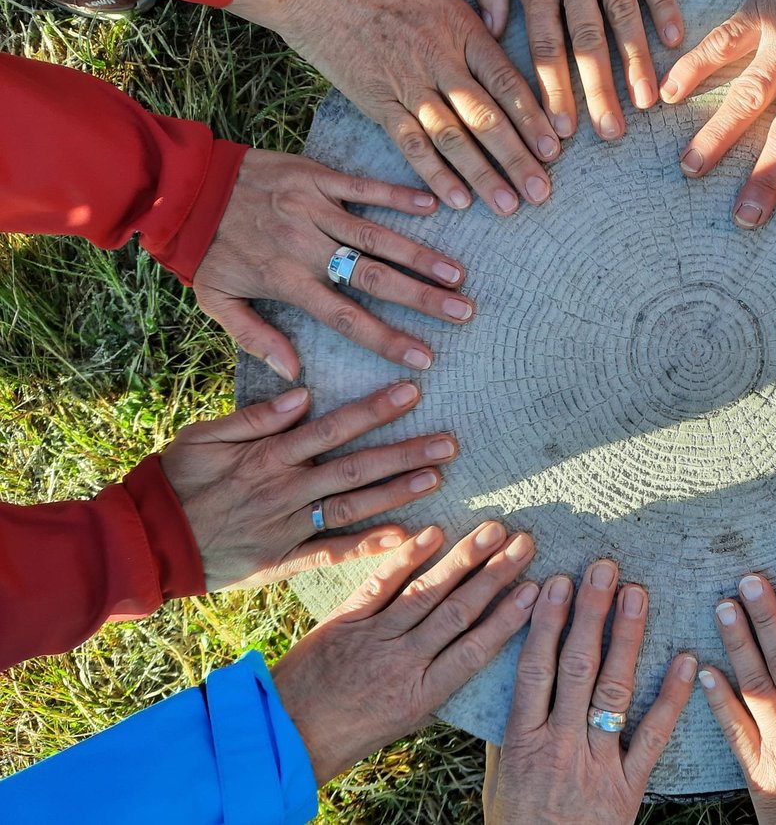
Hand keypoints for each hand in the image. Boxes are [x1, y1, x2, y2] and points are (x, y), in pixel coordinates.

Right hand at [160, 382, 453, 590]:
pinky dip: (368, 546)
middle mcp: (287, 489)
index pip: (333, 427)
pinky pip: (332, 553)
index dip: (374, 410)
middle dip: (405, 452)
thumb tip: (302, 394)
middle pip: (356, 467)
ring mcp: (289, 527)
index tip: (412, 393)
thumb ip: (255, 417)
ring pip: (353, 506)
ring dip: (397, 492)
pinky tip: (405, 537)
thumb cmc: (174, 481)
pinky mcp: (285, 560)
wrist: (148, 541)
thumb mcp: (203, 437)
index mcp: (270, 455)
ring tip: (438, 478)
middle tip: (449, 442)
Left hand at [194, 149, 471, 379]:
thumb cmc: (202, 249)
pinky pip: (362, 186)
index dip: (387, 339)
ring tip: (457, 273)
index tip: (423, 358)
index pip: (347, 317)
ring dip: (419, 254)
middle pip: (373, 278)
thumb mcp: (216, 301)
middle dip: (421, 298)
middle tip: (462, 312)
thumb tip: (293, 374)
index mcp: (287, 281)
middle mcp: (307, 246)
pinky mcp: (314, 175)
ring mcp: (314, 208)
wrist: (180, 186)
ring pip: (375, 235)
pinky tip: (432, 206)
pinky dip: (397, 194)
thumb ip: (255, 338)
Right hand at [229, 0, 559, 214]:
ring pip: (454, 138)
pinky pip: (411, 145)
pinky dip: (434, 174)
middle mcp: (438, 59)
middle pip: (487, 117)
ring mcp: (407, 84)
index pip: (507, 80)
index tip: (555, 148)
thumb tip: (497, 7)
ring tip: (508, 206)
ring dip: (483, 175)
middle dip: (517, 158)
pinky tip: (456, 200)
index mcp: (459, 26)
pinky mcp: (376, 102)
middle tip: (542, 192)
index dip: (534, 117)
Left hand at [272, 521, 538, 782]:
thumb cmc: (348, 732)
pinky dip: (407, 557)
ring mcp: (375, 637)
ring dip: (463, 558)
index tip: (536, 591)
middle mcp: (405, 662)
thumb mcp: (403, 721)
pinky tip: (431, 533)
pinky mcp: (347, 619)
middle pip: (460, 612)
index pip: (476, 649)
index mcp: (424, 694)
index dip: (509, 618)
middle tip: (525, 544)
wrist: (286, 733)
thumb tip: (470, 652)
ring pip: (428, 592)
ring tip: (493, 530)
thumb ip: (435, 685)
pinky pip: (382, 583)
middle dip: (496, 576)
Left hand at [460, 0, 682, 139]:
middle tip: (612, 133)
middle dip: (600, 90)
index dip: (554, 87)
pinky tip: (674, 40)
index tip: (562, 127)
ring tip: (649, 100)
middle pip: (587, 39)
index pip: (543, 43)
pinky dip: (665, 3)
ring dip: (637, 59)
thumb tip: (488, 32)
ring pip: (623, 12)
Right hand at [482, 559, 696, 823]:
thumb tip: (513, 682)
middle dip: (589, 613)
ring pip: (612, 692)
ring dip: (626, 638)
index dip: (546, 623)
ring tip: (636, 593)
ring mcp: (596, 765)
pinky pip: (653, 737)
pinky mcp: (629, 787)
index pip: (535, 669)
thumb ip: (507, 733)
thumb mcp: (497, 782)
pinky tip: (685, 661)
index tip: (556, 582)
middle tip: (603, 568)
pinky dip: (672, 698)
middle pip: (575, 668)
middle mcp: (558, 745)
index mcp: (521, 741)